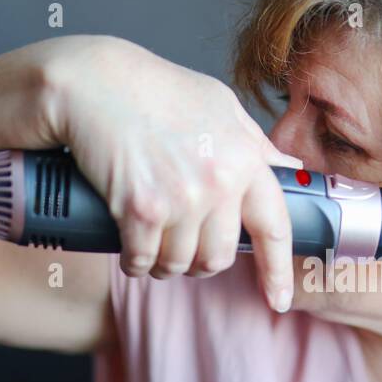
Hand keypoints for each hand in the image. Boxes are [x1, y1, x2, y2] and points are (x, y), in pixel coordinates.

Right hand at [42, 35, 300, 310]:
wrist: (93, 81)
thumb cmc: (153, 90)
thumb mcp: (219, 106)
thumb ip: (254, 143)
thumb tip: (288, 170)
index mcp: (244, 157)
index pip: (274, 227)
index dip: (277, 271)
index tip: (278, 299)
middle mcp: (220, 181)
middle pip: (219, 256)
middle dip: (200, 261)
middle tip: (183, 248)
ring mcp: (182, 198)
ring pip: (179, 263)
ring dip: (164, 263)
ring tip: (152, 243)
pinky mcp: (141, 210)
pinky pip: (143, 260)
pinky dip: (134, 262)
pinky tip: (130, 249)